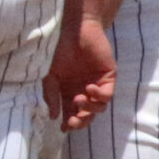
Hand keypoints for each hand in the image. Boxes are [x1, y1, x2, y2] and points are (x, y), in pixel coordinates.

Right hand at [43, 15, 115, 131]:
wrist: (74, 30)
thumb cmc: (58, 51)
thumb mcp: (49, 76)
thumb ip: (51, 95)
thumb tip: (53, 117)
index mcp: (68, 94)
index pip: (71, 115)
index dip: (69, 124)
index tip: (64, 128)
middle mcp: (83, 92)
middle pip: (86, 116)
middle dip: (80, 122)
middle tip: (73, 121)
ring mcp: (97, 85)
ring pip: (98, 109)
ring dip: (89, 109)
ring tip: (78, 99)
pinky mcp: (108, 77)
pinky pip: (107, 95)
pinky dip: (98, 96)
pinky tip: (88, 88)